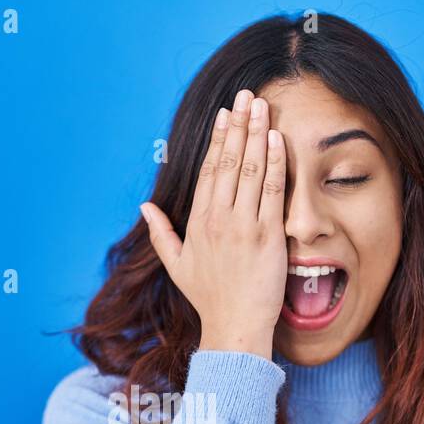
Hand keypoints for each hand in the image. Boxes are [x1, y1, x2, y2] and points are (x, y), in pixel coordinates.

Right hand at [140, 89, 287, 359]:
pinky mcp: (267, 236)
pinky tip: (277, 139)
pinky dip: (274, 162)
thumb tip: (145, 206)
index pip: (208, 170)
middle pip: (228, 162)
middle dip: (238, 125)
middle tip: (247, 95)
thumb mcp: (176, 265)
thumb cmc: (209, 299)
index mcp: (197, 222)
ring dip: (257, 134)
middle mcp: (218, 219)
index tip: (226, 114)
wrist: (234, 327)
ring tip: (263, 106)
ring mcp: (243, 226)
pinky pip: (271, 191)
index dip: (218, 139)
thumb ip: (161, 232)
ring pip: (250, 170)